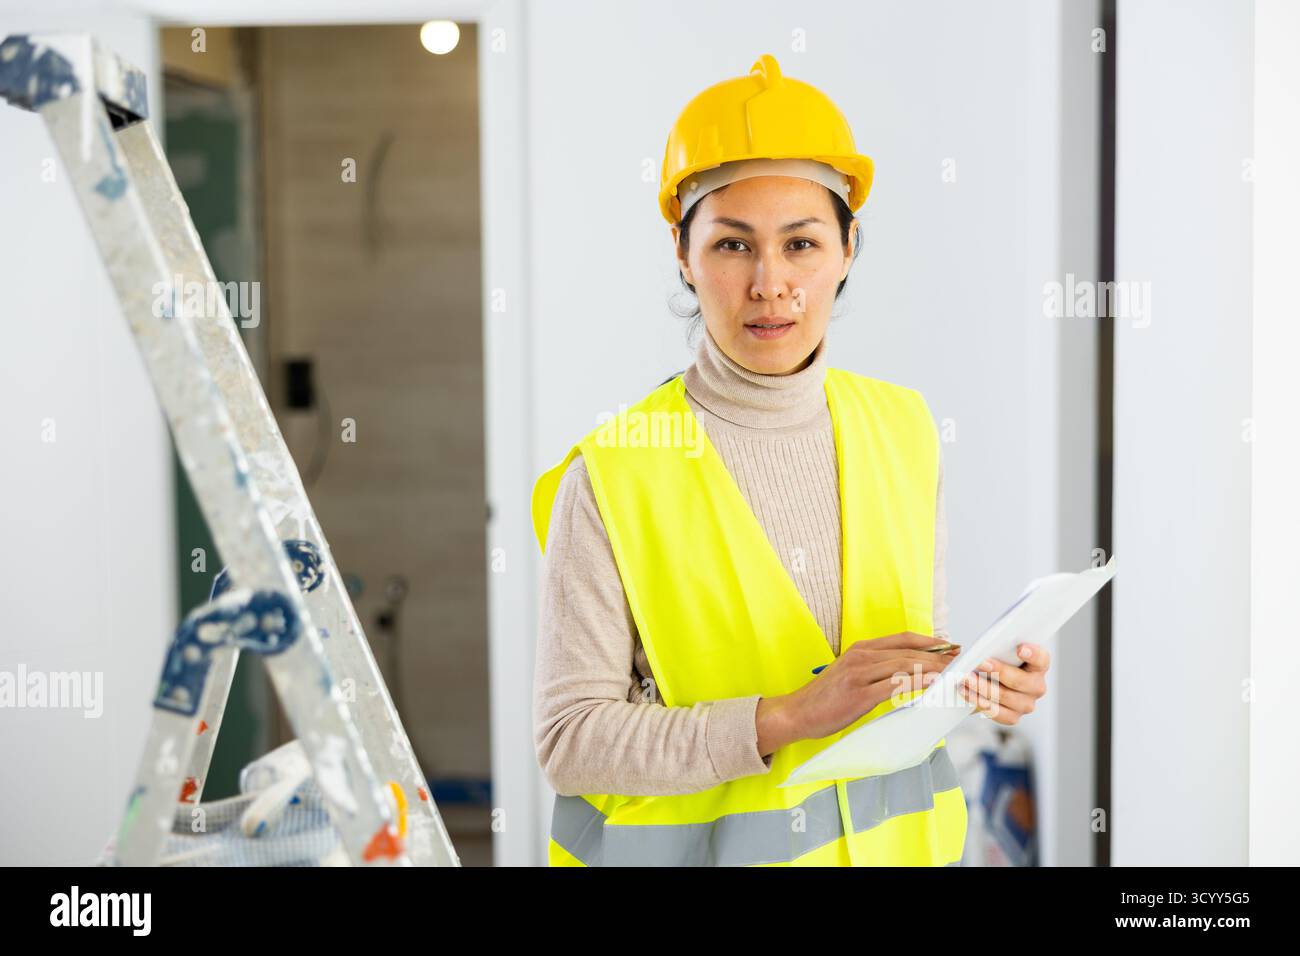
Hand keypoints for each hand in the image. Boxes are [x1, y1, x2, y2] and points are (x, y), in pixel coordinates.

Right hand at [756, 632, 960, 755]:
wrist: (796, 712)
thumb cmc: (825, 699)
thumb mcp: (851, 676)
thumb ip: (876, 671)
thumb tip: (908, 676)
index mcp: (861, 649)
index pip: (904, 639)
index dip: (932, 641)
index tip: (953, 647)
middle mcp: (862, 655)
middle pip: (910, 650)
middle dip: (940, 656)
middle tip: (964, 662)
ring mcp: (859, 673)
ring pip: (906, 665)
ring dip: (934, 669)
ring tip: (956, 675)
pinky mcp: (859, 693)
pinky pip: (895, 685)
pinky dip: (917, 684)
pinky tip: (932, 687)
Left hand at [959, 642, 1050, 724]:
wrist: (983, 680)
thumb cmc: (993, 660)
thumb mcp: (996, 649)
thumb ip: (994, 646)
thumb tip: (978, 648)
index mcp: (1037, 666)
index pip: (1041, 659)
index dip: (1033, 654)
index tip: (1020, 649)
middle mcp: (1036, 686)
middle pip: (1021, 681)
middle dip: (999, 671)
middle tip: (981, 663)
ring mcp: (1026, 704)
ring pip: (1006, 697)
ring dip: (983, 687)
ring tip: (966, 678)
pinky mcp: (1013, 717)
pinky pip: (997, 712)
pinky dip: (979, 701)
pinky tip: (966, 692)